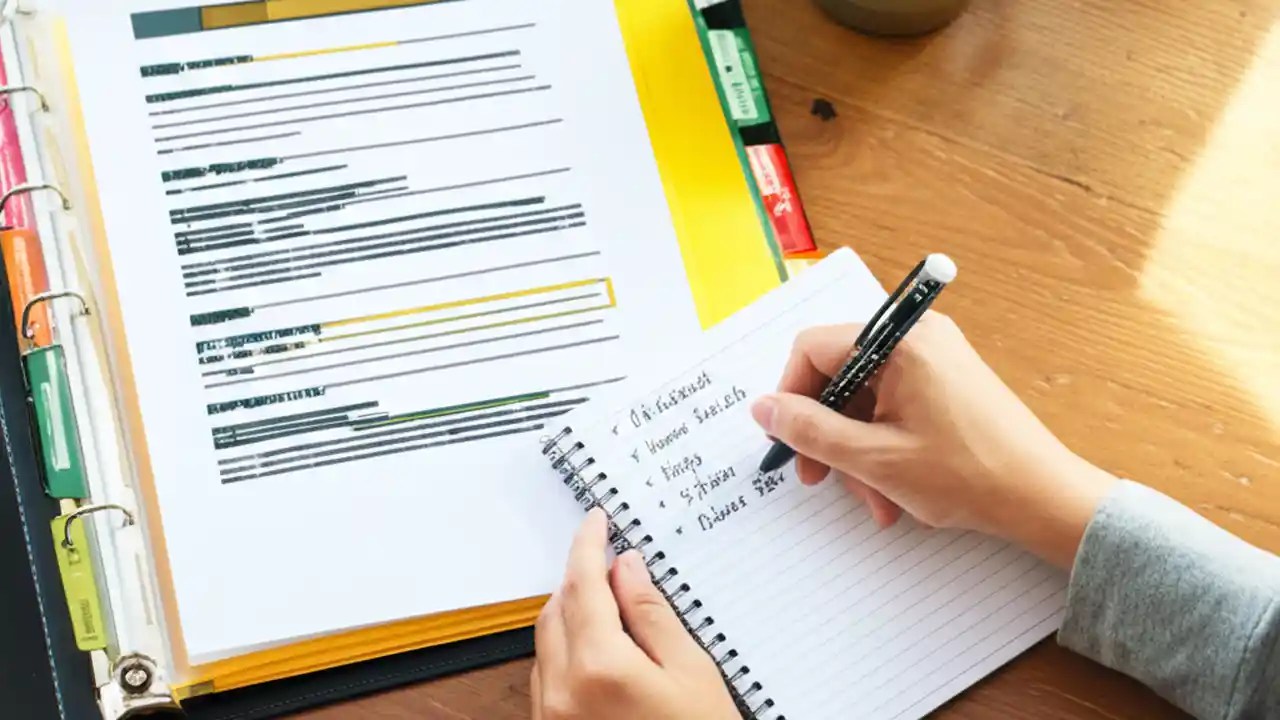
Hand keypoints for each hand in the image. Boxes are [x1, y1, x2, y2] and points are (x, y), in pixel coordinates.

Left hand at [532, 508, 738, 719]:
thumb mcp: (691, 672)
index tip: (596, 520)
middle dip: (581, 580)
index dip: (587, 545)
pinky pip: (547, 676)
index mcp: (599, 667)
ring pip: (546, 642)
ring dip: (573, 616)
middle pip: (557, 609)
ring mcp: (551, 714)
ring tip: (616, 613)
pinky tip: (601, 654)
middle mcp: (562, 690)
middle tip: (616, 569)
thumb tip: (627, 567)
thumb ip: (653, 614)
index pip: (583, 585)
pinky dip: (567, 652)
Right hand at [750, 312, 1117, 568]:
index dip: (791, 396)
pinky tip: (891, 492)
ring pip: (865, 400)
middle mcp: (918, 339)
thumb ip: (810, 430)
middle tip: (819, 478)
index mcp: (900, 342)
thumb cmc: (969, 475)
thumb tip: (763, 408)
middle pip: (839, 376)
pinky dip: (882, 447)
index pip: (814, 348)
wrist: (1045, 498)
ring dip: (856, 452)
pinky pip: (893, 407)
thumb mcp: (874, 458)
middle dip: (828, 434)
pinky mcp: (946, 384)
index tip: (788, 439)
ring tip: (873, 500)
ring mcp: (935, 361)